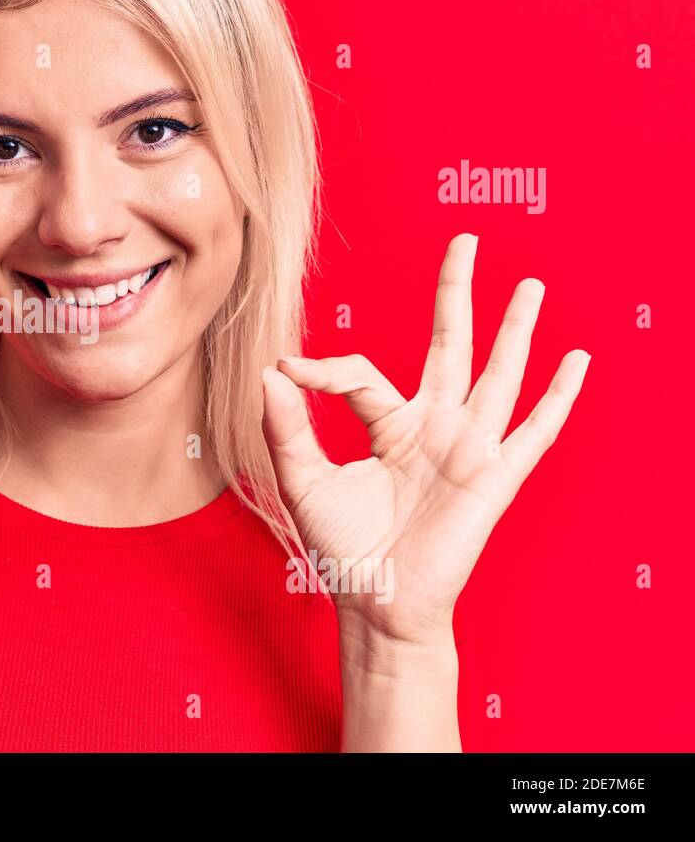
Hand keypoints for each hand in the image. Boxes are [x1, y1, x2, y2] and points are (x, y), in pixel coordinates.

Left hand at [260, 233, 589, 645]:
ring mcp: (468, 449)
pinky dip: (556, 397)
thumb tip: (271, 371)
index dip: (322, 368)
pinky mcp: (493, 479)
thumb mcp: (304, 482)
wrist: (377, 605)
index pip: (362, 373)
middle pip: (450, 345)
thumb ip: (287, 428)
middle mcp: (434, 427)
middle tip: (465, 240)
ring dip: (515, 330)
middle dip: (457, 293)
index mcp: (389, 425)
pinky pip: (533, 432)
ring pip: (497, 375)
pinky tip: (575, 359)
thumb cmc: (344, 549)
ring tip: (530, 284)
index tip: (288, 368)